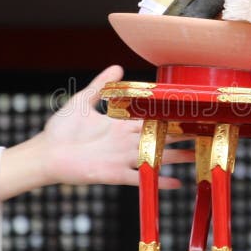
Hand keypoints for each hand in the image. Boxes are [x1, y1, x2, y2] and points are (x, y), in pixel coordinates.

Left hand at [0, 65, 193, 200]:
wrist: (46, 153)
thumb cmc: (61, 129)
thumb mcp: (82, 102)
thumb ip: (100, 85)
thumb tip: (118, 68)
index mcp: (120, 125)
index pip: (150, 119)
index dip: (168, 116)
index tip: (188, 111)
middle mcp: (125, 142)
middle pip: (159, 138)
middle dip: (181, 136)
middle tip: (204, 133)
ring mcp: (121, 158)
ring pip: (156, 157)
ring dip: (177, 157)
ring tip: (199, 157)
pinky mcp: (114, 173)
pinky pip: (140, 178)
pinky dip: (158, 180)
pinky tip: (177, 183)